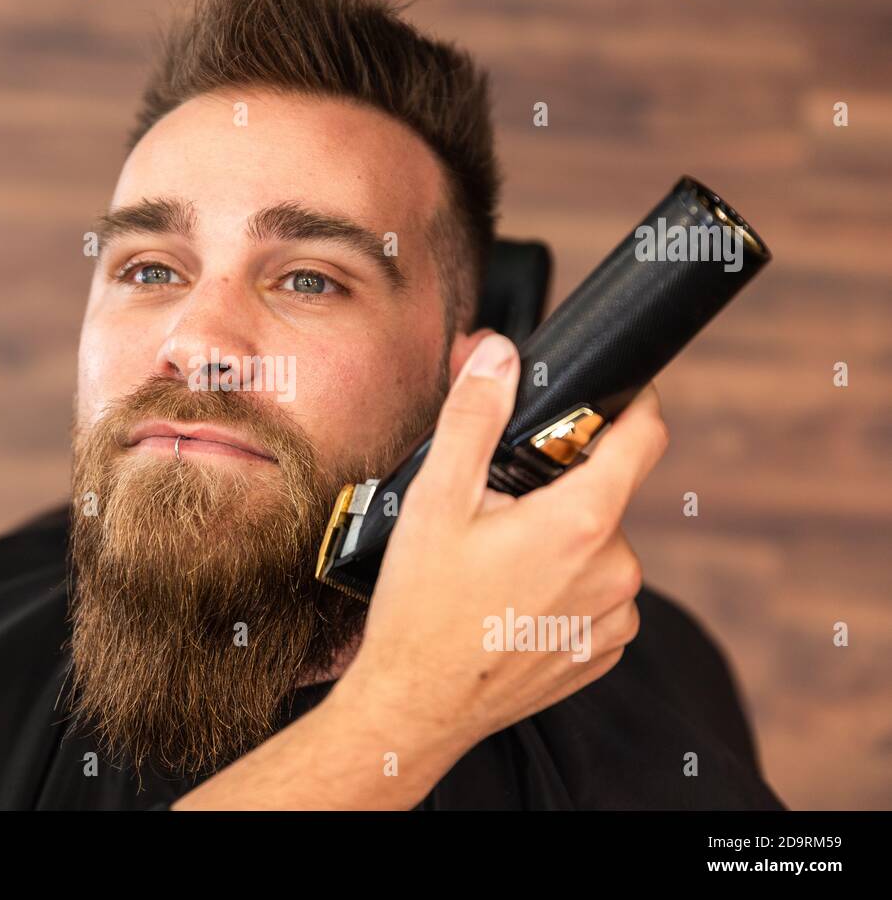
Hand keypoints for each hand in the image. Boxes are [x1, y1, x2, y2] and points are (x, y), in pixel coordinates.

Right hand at [334, 332, 668, 765]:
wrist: (416, 704)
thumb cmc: (422, 608)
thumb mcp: (436, 499)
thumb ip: (474, 417)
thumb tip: (498, 356)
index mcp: (581, 523)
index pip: (644, 437)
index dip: (633, 403)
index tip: (618, 394)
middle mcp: (615, 571)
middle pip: (605, 496)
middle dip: (559, 491)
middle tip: (498, 514)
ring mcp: (615, 617)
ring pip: (599, 548)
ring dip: (562, 543)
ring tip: (500, 568)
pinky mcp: (604, 652)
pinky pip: (598, 597)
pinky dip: (566, 589)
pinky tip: (513, 602)